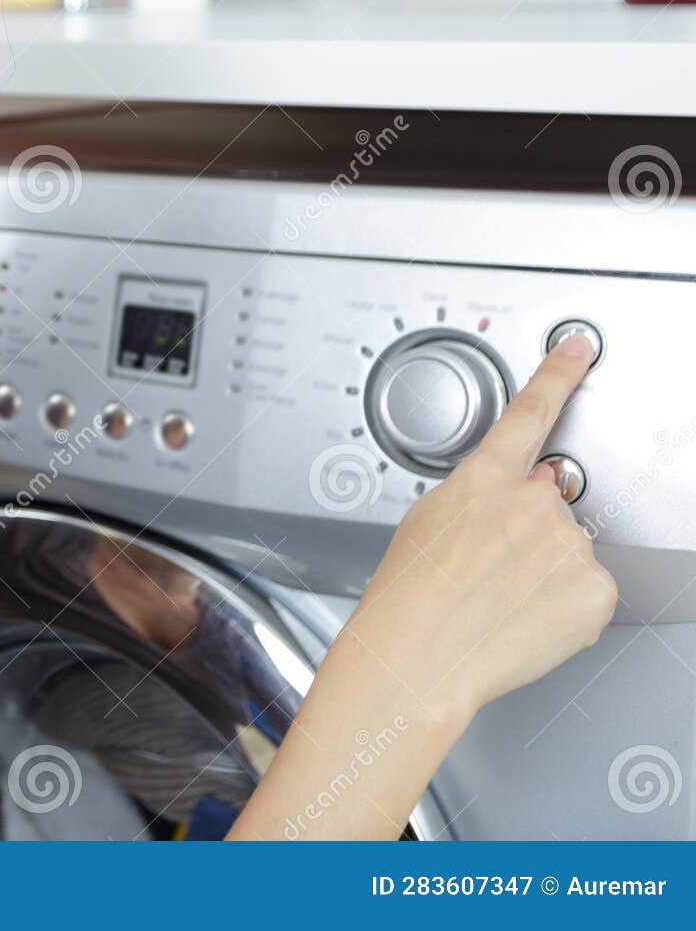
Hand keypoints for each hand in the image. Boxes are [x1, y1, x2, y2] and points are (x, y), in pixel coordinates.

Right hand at [341, 331, 617, 730]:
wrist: (419, 656)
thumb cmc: (408, 596)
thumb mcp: (426, 519)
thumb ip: (480, 492)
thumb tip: (522, 489)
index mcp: (486, 478)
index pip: (531, 410)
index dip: (560, 373)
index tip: (580, 347)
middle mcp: (534, 503)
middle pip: (549, 505)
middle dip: (529, 532)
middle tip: (490, 570)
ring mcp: (569, 545)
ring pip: (568, 551)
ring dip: (544, 572)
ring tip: (498, 602)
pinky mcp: (594, 589)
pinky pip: (587, 591)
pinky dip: (563, 608)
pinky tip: (524, 620)